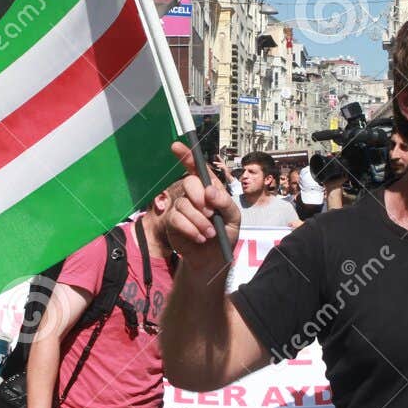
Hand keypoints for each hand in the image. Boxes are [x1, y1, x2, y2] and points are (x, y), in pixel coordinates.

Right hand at [165, 141, 238, 270]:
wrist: (215, 260)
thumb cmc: (225, 235)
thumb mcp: (234, 219)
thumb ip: (225, 203)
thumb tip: (209, 190)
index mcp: (210, 190)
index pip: (197, 169)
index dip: (186, 156)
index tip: (176, 147)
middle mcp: (194, 196)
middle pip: (189, 183)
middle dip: (199, 197)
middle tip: (210, 213)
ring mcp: (181, 208)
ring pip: (183, 204)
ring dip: (198, 220)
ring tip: (209, 234)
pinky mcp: (173, 222)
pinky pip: (176, 219)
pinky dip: (190, 229)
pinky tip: (200, 237)